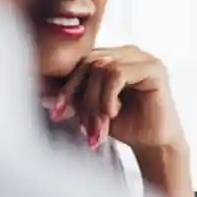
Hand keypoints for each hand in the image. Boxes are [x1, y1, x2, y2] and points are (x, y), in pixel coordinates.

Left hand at [50, 45, 185, 154]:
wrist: (154, 144)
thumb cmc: (125, 125)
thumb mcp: (89, 110)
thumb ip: (71, 98)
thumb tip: (42, 93)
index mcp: (113, 56)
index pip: (80, 60)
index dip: (66, 85)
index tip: (57, 112)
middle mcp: (128, 52)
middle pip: (89, 61)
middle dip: (79, 95)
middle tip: (82, 124)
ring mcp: (143, 58)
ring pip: (101, 67)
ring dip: (94, 100)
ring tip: (99, 124)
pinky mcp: (153, 68)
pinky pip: (117, 74)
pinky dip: (108, 96)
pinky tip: (112, 113)